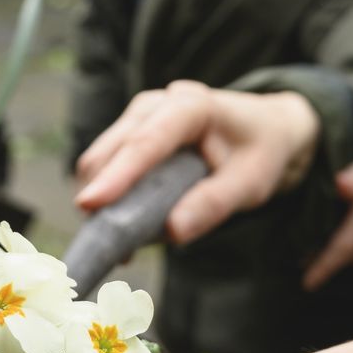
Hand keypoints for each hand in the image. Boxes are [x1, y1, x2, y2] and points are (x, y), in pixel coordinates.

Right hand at [75, 80, 320, 243]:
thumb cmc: (259, 153)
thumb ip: (214, 204)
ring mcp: (136, 119)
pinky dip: (106, 202)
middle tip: (106, 247)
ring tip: (122, 245)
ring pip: (98, 162)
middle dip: (99, 198)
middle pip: (109, 152)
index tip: (89, 205)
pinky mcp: (125, 137)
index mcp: (191, 107)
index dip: (116, 175)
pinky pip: (102, 170)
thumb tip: (173, 231)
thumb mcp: (251, 183)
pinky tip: (124, 229)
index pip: (146, 142)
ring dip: (100, 204)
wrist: (262, 130)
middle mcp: (155, 105)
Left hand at [303, 161, 352, 290]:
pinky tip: (352, 239)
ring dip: (340, 254)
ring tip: (329, 241)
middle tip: (304, 255)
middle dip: (322, 257)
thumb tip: (341, 182)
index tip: (307, 284)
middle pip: (342, 256)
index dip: (323, 268)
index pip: (340, 250)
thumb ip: (351, 179)